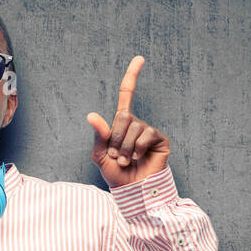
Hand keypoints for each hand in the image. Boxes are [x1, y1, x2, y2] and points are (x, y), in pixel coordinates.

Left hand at [86, 56, 170, 187]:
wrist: (133, 191)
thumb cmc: (116, 175)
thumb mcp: (100, 156)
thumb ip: (98, 135)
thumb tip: (91, 115)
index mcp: (121, 124)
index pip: (127, 95)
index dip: (132, 77)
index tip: (140, 59)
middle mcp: (136, 124)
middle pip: (124, 116)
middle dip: (116, 138)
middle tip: (116, 156)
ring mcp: (149, 132)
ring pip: (134, 127)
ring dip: (125, 147)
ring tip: (126, 161)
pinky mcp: (160, 140)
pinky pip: (147, 134)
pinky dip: (138, 147)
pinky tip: (138, 158)